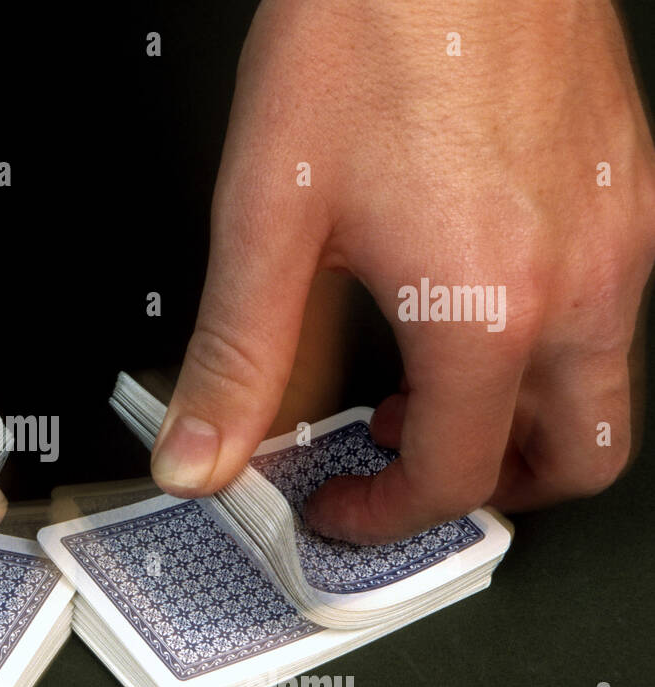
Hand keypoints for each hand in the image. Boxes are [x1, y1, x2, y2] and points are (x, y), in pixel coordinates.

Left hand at [152, 0, 654, 542]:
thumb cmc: (373, 30)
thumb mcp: (270, 217)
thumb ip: (236, 356)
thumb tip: (198, 452)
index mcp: (487, 306)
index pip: (457, 476)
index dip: (386, 515)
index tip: (340, 505)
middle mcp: (580, 279)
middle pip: (579, 456)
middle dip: (492, 491)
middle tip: (407, 473)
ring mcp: (620, 233)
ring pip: (603, 386)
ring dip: (520, 422)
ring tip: (426, 394)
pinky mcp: (627, 189)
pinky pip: (608, 309)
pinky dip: (542, 348)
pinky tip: (465, 306)